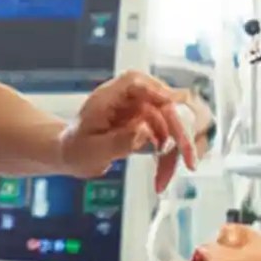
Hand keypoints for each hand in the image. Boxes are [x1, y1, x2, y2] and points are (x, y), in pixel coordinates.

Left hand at [57, 71, 197, 191]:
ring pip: (174, 125)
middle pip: (165, 105)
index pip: (135, 81)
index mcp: (108, 97)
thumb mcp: (92, 150)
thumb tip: (145, 130)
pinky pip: (169, 140)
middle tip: (188, 161)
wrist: (73, 155)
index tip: (173, 105)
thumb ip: (118, 140)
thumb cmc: (76, 149)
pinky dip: (169, 160)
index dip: (157, 88)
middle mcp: (128, 100)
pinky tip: (161, 179)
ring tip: (164, 179)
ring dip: (177, 151)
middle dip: (181, 133)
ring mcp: (141, 111)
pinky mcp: (150, 125)